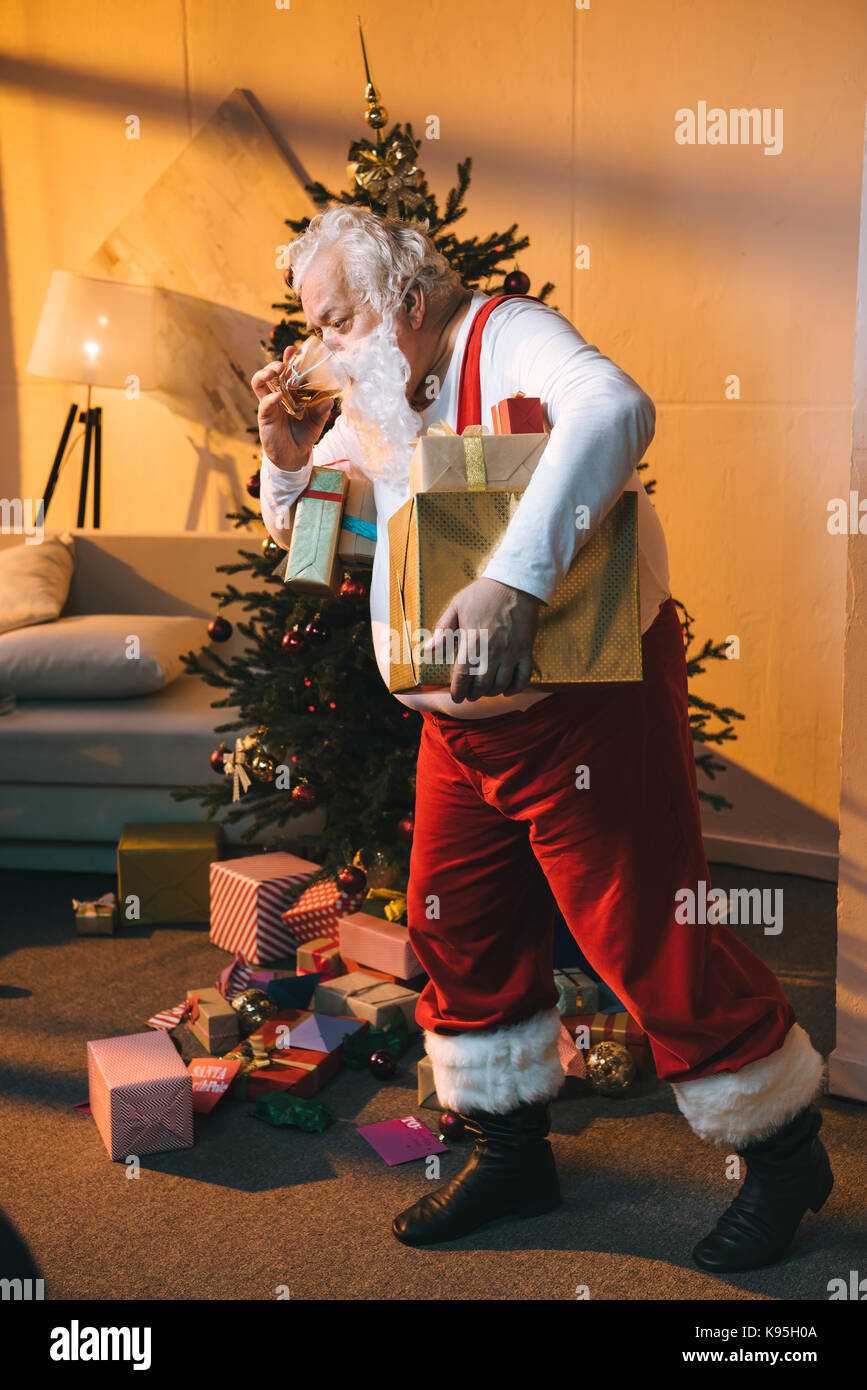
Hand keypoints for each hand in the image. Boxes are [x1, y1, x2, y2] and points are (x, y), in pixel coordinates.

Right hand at [251, 345, 333, 471]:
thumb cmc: (304, 435)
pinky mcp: (265, 417)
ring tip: (275, 371)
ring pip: (259, 383)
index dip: (289, 358)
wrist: (294, 457)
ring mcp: (269, 405)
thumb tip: (329, 400)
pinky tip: (279, 396)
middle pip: (271, 372)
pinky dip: (271, 398)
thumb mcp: (317, 422)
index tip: (294, 349)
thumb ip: (322, 411)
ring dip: (265, 373)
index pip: (287, 370)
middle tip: (284, 363)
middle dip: (275, 363)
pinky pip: (264, 404)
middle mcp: (277, 394)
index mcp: (290, 391)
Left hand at [421, 577, 540, 701]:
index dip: (457, 691)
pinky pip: (523, 677)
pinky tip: (507, 690)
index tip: (456, 697)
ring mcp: (511, 652)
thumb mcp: (457, 606)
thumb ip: (442, 629)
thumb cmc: (482, 594)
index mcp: (472, 640)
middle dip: (473, 694)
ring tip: (486, 691)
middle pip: (481, 685)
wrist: (515, 583)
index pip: (462, 676)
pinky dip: (515, 688)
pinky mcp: (526, 650)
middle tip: (470, 695)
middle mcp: (492, 650)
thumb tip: (428, 649)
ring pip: (501, 684)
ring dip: (492, 692)